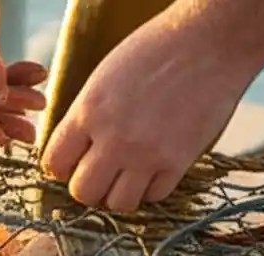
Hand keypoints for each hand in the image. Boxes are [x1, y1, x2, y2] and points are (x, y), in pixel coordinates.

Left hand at [40, 14, 255, 211]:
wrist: (209, 44)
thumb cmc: (155, 52)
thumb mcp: (103, 78)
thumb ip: (85, 116)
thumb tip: (72, 151)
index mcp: (88, 111)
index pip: (54, 164)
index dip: (61, 168)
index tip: (73, 162)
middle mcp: (114, 138)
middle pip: (82, 192)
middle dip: (88, 186)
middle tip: (101, 172)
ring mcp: (146, 154)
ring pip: (117, 204)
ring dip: (119, 193)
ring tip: (128, 174)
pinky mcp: (178, 162)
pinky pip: (153, 197)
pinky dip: (151, 188)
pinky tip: (154, 168)